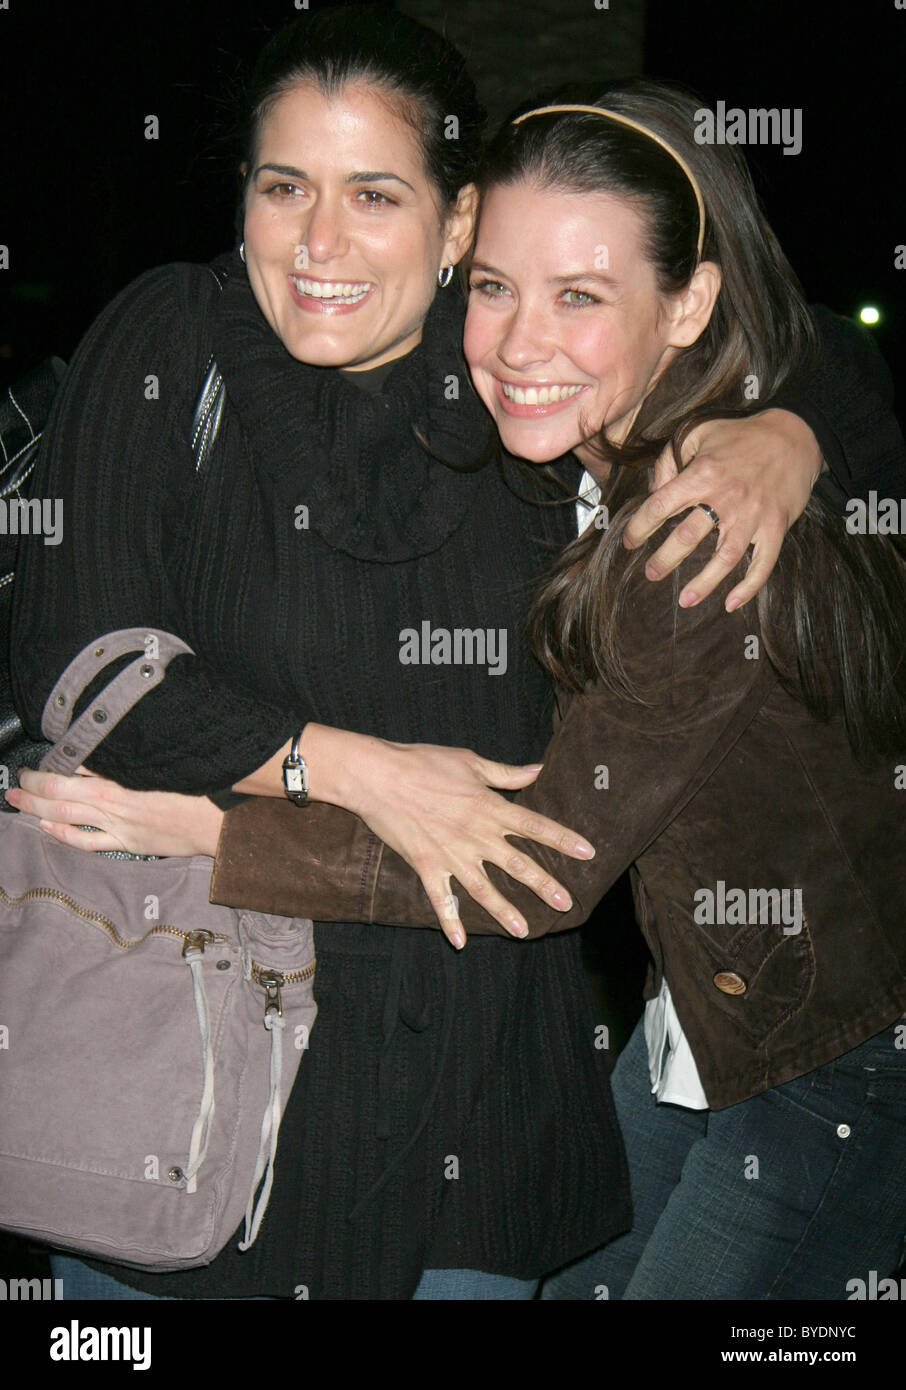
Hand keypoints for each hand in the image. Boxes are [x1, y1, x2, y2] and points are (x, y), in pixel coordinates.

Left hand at [7, 768, 223, 857]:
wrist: (221, 820)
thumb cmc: (200, 786)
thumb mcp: (166, 759)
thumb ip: (134, 752)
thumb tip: (108, 738)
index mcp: (123, 774)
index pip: (75, 762)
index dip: (51, 759)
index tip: (41, 755)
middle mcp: (114, 799)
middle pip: (60, 789)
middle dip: (33, 784)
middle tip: (18, 780)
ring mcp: (118, 824)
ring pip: (65, 814)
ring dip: (37, 806)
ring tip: (19, 800)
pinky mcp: (127, 842)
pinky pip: (86, 841)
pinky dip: (63, 833)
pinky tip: (47, 826)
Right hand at [319, 732, 594, 946]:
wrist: (379, 776)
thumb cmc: (423, 762)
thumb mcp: (470, 761)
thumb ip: (506, 773)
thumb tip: (539, 770)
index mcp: (489, 806)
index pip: (535, 825)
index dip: (562, 838)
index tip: (587, 852)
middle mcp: (476, 833)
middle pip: (517, 862)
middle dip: (544, 883)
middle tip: (566, 903)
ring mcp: (451, 853)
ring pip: (484, 888)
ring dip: (504, 910)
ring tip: (523, 930)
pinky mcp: (427, 865)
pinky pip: (441, 899)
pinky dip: (450, 921)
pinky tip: (460, 943)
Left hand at [623, 409, 822, 609]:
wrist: (796, 434)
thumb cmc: (742, 435)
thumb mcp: (698, 432)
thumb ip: (670, 459)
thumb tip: (653, 490)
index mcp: (702, 474)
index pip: (660, 506)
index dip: (640, 527)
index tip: (630, 542)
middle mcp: (725, 498)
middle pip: (687, 538)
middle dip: (664, 560)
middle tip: (651, 573)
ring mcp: (752, 516)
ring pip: (724, 559)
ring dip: (703, 584)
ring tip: (685, 600)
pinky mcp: (775, 527)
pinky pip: (763, 564)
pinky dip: (749, 587)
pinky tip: (731, 603)